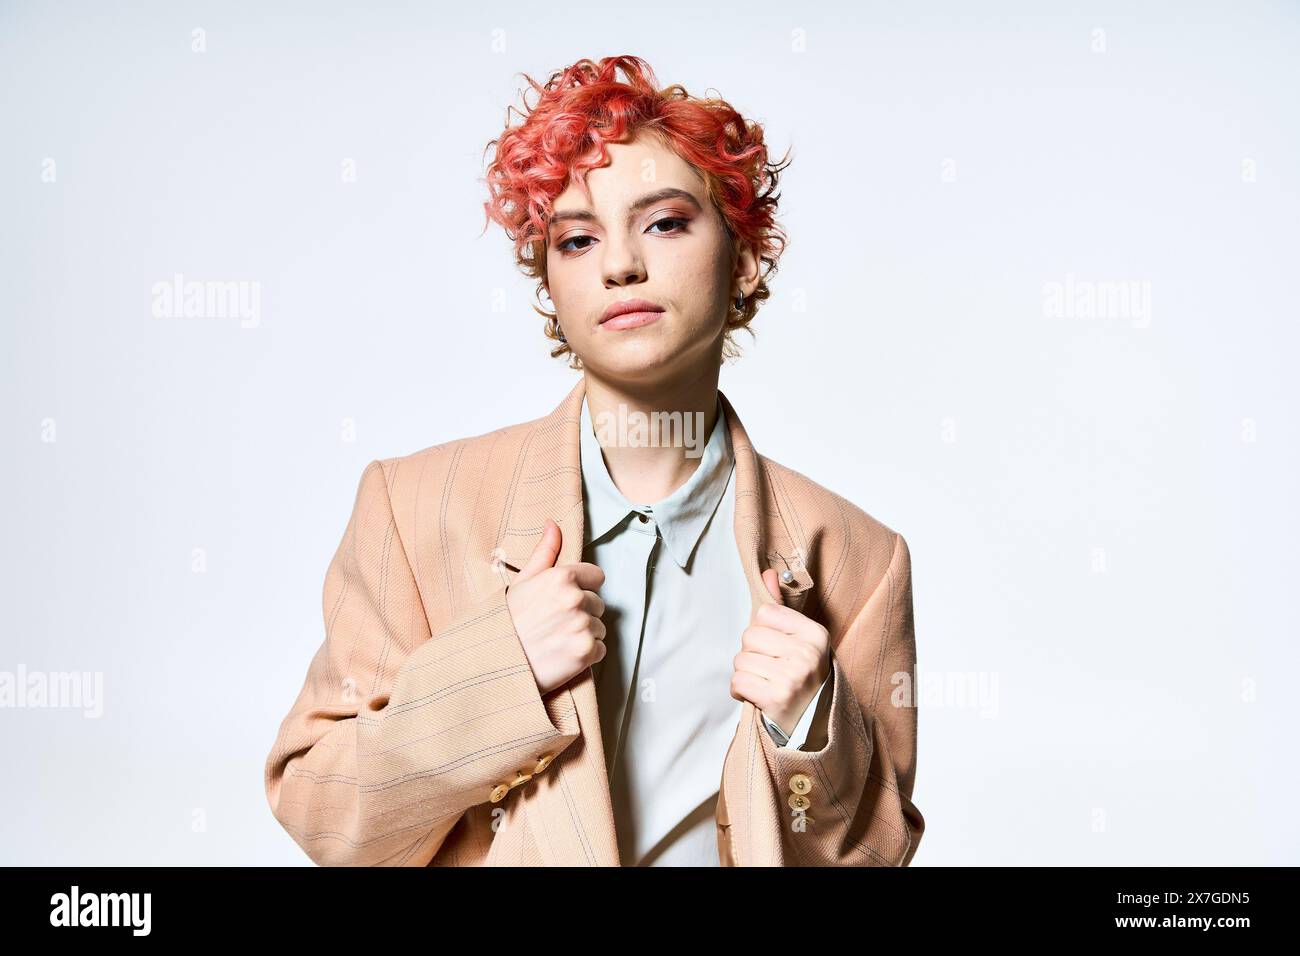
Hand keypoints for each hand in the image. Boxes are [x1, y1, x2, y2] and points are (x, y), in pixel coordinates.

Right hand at [505, 518, 607, 694]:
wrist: (494, 663)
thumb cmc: (506, 621)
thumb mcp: (522, 582)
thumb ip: (544, 553)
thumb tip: (553, 524)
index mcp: (561, 577)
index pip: (596, 577)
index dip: (583, 589)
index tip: (564, 602)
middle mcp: (575, 599)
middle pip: (598, 604)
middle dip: (582, 613)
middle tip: (555, 625)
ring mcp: (582, 626)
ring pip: (600, 628)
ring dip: (584, 635)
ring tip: (557, 641)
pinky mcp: (586, 652)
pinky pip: (600, 650)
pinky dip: (586, 655)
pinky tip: (563, 655)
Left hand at [729, 568, 829, 735]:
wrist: (815, 727)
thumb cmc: (803, 679)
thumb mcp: (800, 641)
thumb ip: (781, 608)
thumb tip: (767, 574)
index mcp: (814, 634)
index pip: (764, 613)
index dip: (762, 631)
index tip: (776, 648)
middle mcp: (807, 653)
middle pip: (749, 636)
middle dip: (752, 654)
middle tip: (770, 670)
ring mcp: (793, 676)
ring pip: (740, 659)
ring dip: (745, 674)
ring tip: (765, 684)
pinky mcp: (776, 698)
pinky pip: (737, 681)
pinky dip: (740, 691)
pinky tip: (757, 696)